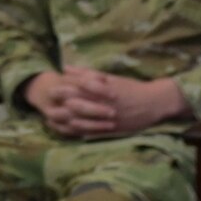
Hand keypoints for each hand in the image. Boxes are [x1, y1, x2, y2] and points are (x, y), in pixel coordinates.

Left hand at [24, 68, 189, 137]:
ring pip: (82, 121)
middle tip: (46, 103)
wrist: (153, 103)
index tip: (51, 87)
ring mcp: (107, 119)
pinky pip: (91, 132)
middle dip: (61, 104)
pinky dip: (77, 131)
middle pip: (77, 105)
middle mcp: (103, 104)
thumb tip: (66, 68)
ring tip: (50, 118)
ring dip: (65, 120)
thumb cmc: (130, 87)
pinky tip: (66, 129)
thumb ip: (87, 73)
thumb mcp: (110, 77)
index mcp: (103, 89)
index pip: (78, 88)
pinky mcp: (111, 130)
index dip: (63, 89)